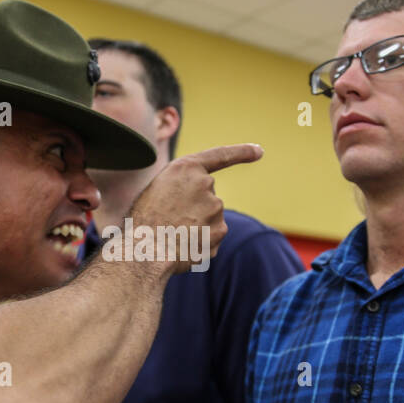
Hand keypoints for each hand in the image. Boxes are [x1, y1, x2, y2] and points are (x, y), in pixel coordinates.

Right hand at [127, 143, 263, 273]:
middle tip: (170, 220)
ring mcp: (215, 207)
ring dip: (197, 226)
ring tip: (174, 233)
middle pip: (209, 195)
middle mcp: (204, 183)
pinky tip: (185, 245)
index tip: (259, 151)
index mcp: (186, 168)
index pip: (220, 156)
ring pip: (211, 217)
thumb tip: (199, 208)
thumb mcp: (158, 190)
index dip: (242, 152)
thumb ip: (183, 188)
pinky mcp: (220, 229)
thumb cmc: (144, 221)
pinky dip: (202, 242)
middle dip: (195, 208)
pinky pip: (213, 235)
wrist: (145, 251)